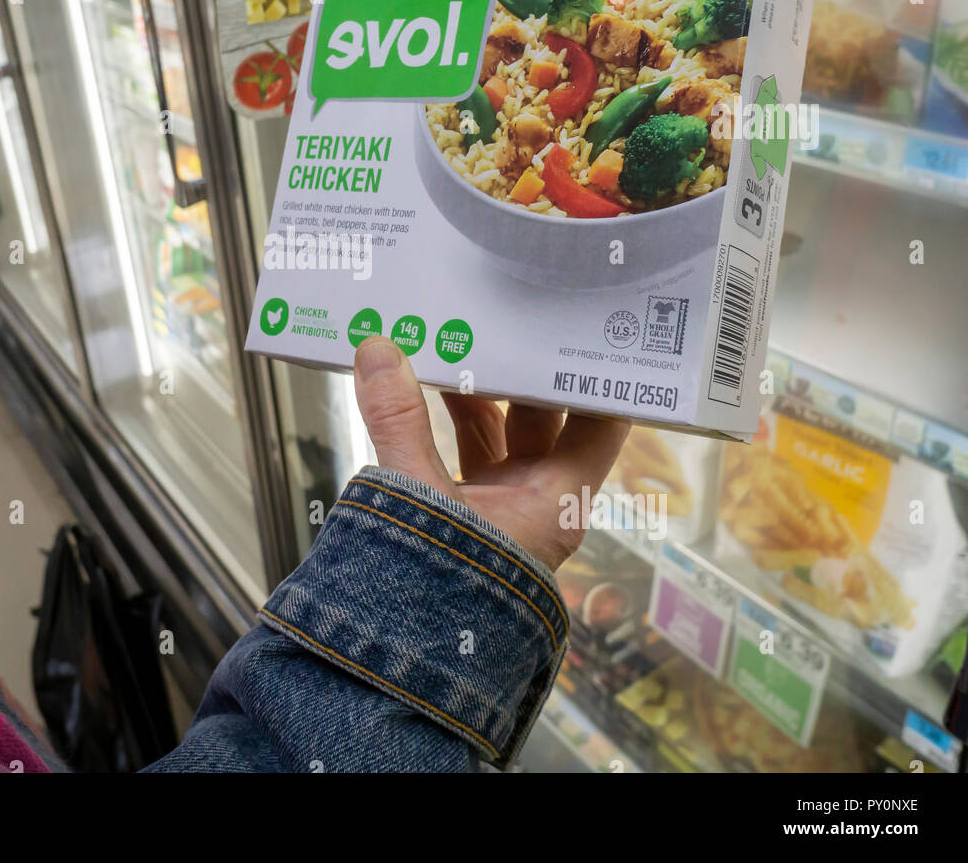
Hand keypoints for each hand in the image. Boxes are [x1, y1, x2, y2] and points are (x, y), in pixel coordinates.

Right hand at [353, 337, 629, 570]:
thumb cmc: (440, 594)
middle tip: (505, 322)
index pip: (602, 422)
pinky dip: (446, 421)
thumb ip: (397, 420)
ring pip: (500, 431)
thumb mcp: (418, 494)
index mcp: (556, 497)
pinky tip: (422, 390)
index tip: (586, 328)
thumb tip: (380, 352)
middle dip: (522, 370)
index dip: (598, 374)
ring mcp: (501, 505)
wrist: (403, 661)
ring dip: (478, 392)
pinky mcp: (466, 513)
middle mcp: (537, 499)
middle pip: (545, 416)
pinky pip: (464, 453)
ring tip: (453, 344)